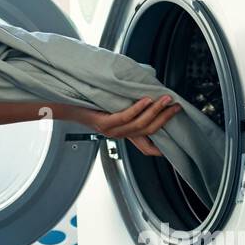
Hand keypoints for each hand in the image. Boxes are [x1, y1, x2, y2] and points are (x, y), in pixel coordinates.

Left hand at [66, 96, 181, 156]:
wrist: (67, 103)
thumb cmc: (91, 102)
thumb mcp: (116, 107)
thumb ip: (132, 108)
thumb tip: (151, 95)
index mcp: (123, 133)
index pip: (146, 148)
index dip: (162, 147)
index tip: (178, 136)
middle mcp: (119, 135)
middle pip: (149, 131)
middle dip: (165, 118)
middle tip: (176, 106)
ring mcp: (111, 131)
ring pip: (139, 125)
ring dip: (156, 111)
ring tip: (165, 100)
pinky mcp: (103, 124)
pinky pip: (124, 118)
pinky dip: (138, 108)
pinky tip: (145, 100)